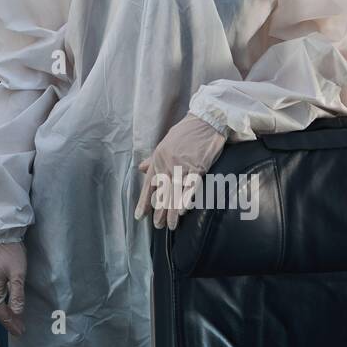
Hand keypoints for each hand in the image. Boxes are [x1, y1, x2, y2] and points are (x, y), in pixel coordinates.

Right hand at [0, 241, 26, 336]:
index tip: (20, 332)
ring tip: (15, 322)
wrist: (2, 234)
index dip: (11, 322)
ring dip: (5, 312)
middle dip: (8, 320)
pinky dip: (2, 304)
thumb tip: (17, 312)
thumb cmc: (11, 253)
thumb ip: (17, 295)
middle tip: (19, 330)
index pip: (1, 311)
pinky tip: (8, 306)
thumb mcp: (18, 274)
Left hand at [134, 113, 226, 230]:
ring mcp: (182, 166)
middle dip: (159, 211)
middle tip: (158, 226)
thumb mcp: (164, 143)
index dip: (144, 201)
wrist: (206, 120)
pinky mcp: (198, 167)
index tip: (140, 216)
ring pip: (174, 193)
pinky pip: (190, 187)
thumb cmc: (186, 132)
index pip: (149, 184)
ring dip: (172, 211)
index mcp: (158, 158)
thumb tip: (141, 169)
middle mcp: (167, 164)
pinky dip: (185, 200)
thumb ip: (153, 159)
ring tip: (170, 226)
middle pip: (161, 192)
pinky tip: (182, 211)